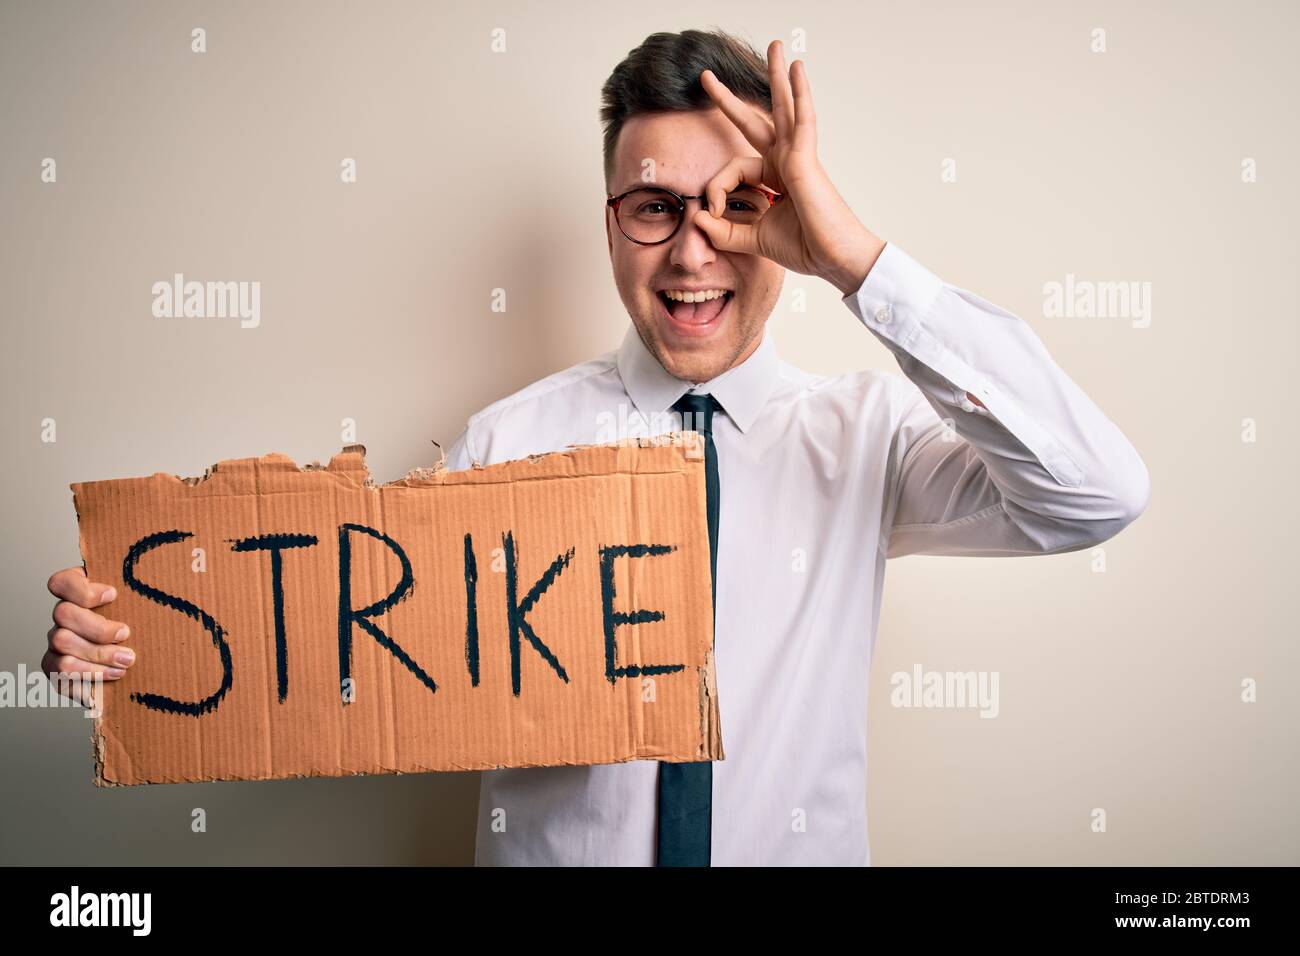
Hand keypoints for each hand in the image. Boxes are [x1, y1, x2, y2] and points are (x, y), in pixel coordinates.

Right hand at [43, 567, 134, 705]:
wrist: (136, 664)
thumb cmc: (143, 627)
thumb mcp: (143, 606)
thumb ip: (142, 592)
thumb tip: (163, 583)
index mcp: (81, 594)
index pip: (62, 582)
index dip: (81, 589)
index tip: (113, 594)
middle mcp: (64, 616)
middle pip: (63, 613)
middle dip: (98, 627)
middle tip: (126, 634)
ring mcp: (56, 641)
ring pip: (62, 641)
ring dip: (98, 653)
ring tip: (126, 660)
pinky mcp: (55, 667)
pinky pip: (61, 670)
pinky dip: (91, 673)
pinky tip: (113, 674)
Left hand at [693, 39, 885, 295]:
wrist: (832, 258)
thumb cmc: (804, 247)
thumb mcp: (752, 239)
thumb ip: (724, 231)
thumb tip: (697, 219)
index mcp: (774, 178)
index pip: (732, 169)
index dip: (716, 189)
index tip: (714, 213)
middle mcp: (785, 162)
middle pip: (757, 121)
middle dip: (730, 99)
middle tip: (707, 77)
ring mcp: (797, 157)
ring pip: (783, 108)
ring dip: (777, 76)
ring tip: (775, 46)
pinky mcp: (805, 158)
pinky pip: (802, 118)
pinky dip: (801, 92)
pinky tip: (797, 68)